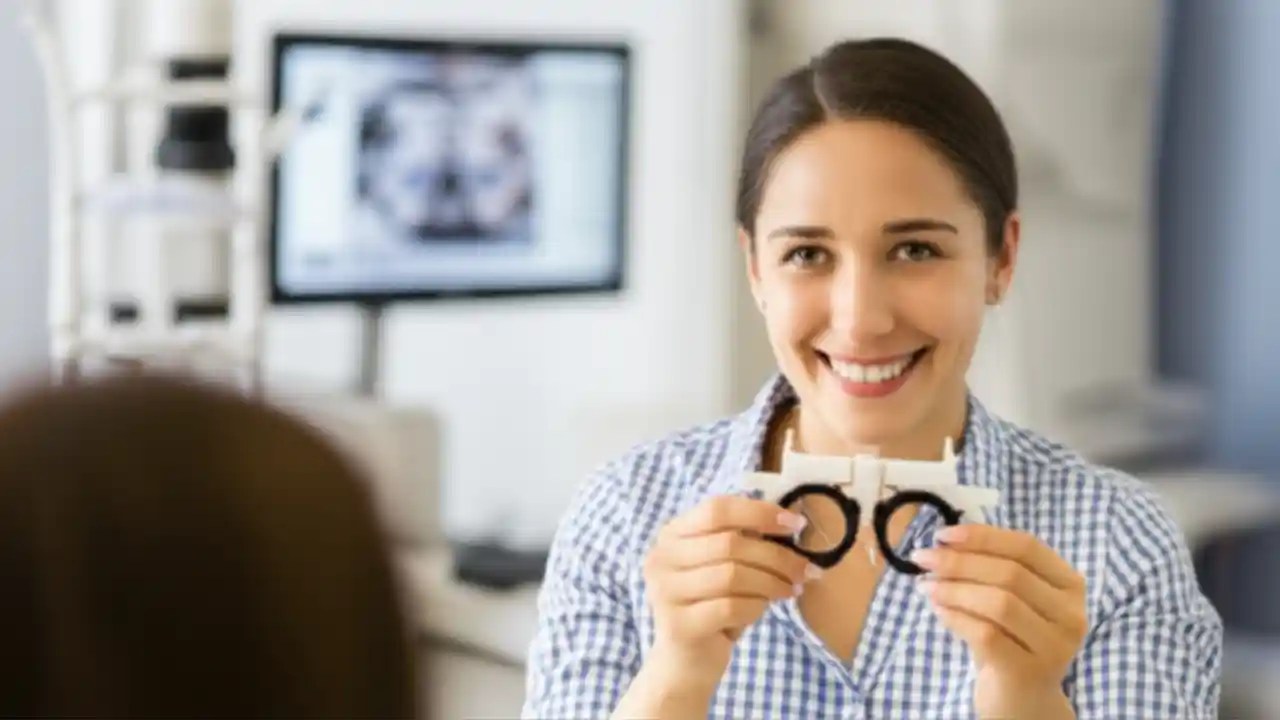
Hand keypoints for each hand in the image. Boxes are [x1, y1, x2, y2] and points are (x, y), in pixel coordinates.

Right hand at [643, 495, 819, 685]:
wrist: (684, 662)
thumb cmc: (710, 605)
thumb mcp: (722, 566)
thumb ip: (743, 541)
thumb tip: (791, 523)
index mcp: (671, 534)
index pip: (717, 509)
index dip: (760, 512)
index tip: (796, 523)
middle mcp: (661, 558)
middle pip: (729, 543)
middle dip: (776, 555)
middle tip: (805, 569)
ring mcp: (665, 592)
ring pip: (732, 575)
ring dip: (771, 582)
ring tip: (791, 590)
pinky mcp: (679, 625)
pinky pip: (730, 607)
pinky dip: (756, 607)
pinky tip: (763, 610)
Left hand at [911, 525, 1085, 718]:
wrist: (1023, 700)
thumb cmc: (1011, 640)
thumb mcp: (1009, 598)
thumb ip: (988, 567)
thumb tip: (942, 542)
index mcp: (1069, 585)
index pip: (1027, 547)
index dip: (982, 536)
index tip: (942, 534)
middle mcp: (1071, 614)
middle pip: (1011, 573)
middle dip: (960, 561)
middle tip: (923, 558)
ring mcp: (1055, 646)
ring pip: (1000, 602)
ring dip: (954, 588)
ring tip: (925, 585)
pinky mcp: (1031, 672)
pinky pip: (986, 634)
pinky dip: (956, 617)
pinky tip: (938, 610)